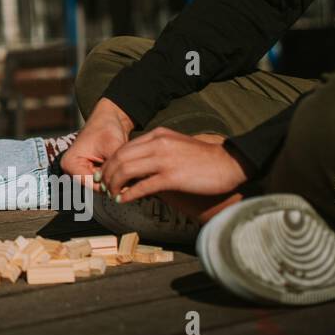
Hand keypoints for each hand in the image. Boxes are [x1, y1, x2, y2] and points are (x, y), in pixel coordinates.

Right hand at [61, 97, 133, 191]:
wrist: (108, 117)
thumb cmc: (107, 128)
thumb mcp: (112, 148)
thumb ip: (116, 169)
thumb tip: (127, 188)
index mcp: (70, 164)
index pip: (92, 184)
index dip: (110, 186)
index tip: (128, 186)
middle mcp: (72, 170)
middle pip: (96, 186)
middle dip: (113, 185)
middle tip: (132, 183)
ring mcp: (80, 171)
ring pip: (101, 185)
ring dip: (115, 182)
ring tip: (130, 178)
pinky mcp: (89, 171)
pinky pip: (103, 181)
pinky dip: (114, 178)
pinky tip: (126, 175)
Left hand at [98, 128, 248, 201]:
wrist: (230, 163)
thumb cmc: (204, 158)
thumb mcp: (176, 145)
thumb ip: (157, 150)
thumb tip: (140, 164)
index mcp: (158, 135)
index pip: (124, 147)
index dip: (111, 162)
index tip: (106, 173)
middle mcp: (157, 144)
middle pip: (120, 158)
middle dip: (108, 173)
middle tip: (104, 186)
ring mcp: (164, 160)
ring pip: (126, 171)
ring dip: (115, 184)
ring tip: (112, 194)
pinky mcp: (171, 177)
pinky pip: (142, 186)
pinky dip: (129, 194)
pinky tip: (124, 199)